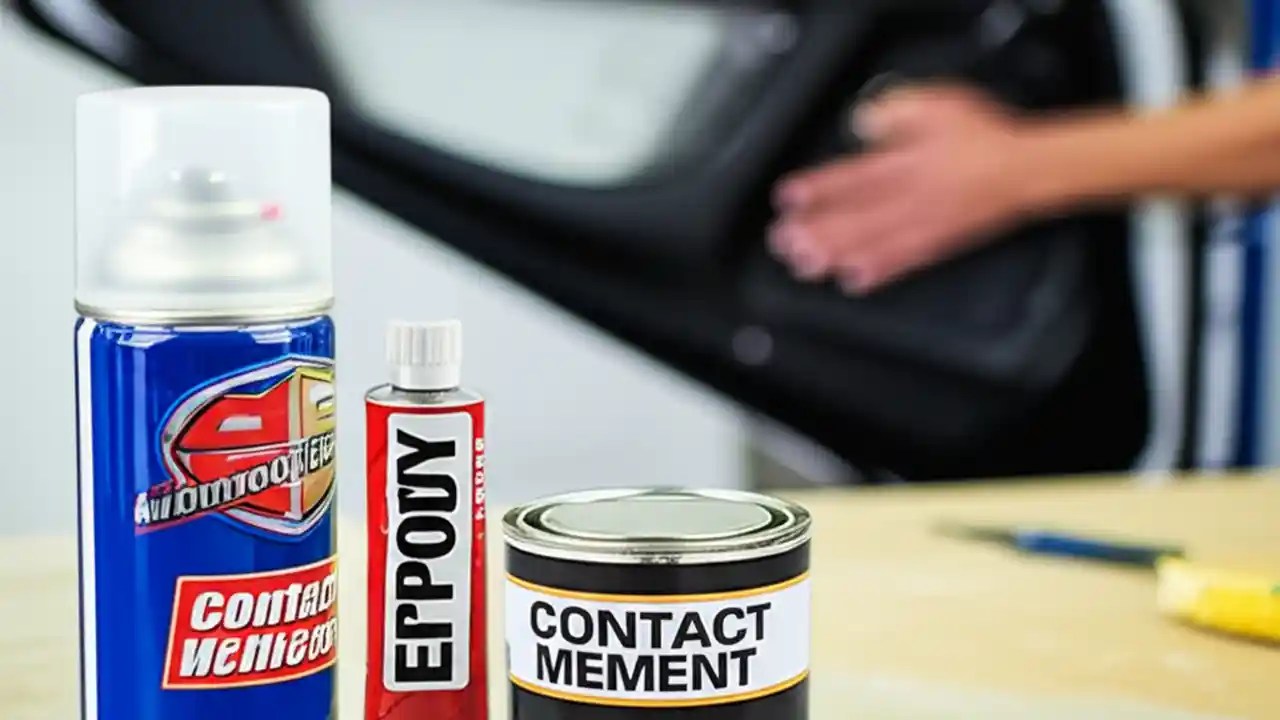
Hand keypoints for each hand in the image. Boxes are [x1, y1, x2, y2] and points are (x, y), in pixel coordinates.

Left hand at [770, 85, 1035, 293]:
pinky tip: (852, 281)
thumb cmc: (984, 135)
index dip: (818, 188)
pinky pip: (902, 263)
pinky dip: (877, 273)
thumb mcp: (938, 102)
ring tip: (805, 264)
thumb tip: (864, 121)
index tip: (788, 198)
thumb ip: (897, 109)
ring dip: (835, 255)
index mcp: (906, 162)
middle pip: (854, 217)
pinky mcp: (938, 244)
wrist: (1027, 170)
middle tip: (783, 242)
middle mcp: (910, 198)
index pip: (852, 176)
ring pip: (872, 243)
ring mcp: (923, 225)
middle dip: (816, 231)